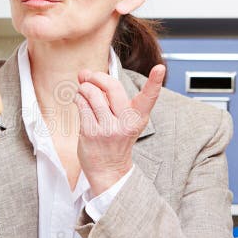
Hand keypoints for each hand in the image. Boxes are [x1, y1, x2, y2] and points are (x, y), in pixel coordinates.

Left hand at [74, 64, 165, 195]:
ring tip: (83, 90)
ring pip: (93, 94)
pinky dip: (78, 98)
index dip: (155, 82)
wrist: (108, 169)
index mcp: (138, 117)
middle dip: (97, 77)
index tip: (160, 68)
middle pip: (112, 87)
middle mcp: (126, 122)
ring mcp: (108, 129)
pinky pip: (82, 106)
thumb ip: (107, 94)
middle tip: (89, 77)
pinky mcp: (92, 133)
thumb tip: (85, 73)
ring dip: (84, 87)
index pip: (149, 97)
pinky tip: (79, 100)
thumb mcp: (121, 118)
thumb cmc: (114, 139)